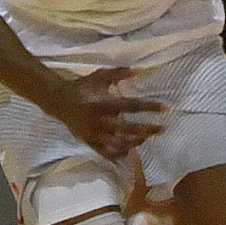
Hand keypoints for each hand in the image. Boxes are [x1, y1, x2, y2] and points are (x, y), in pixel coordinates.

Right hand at [47, 67, 166, 160]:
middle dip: (148, 130)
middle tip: (163, 128)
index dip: (150, 107)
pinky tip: (130, 150)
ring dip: (136, 142)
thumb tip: (140, 70)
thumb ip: (119, 73)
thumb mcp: (100, 76)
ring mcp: (95, 135)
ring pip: (120, 144)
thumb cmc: (82, 87)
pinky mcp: (90, 143)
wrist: (59, 102)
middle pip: (129, 129)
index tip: (166, 108)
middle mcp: (100, 121)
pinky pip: (108, 154)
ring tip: (146, 137)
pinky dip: (120, 154)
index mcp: (104, 104)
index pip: (132, 106)